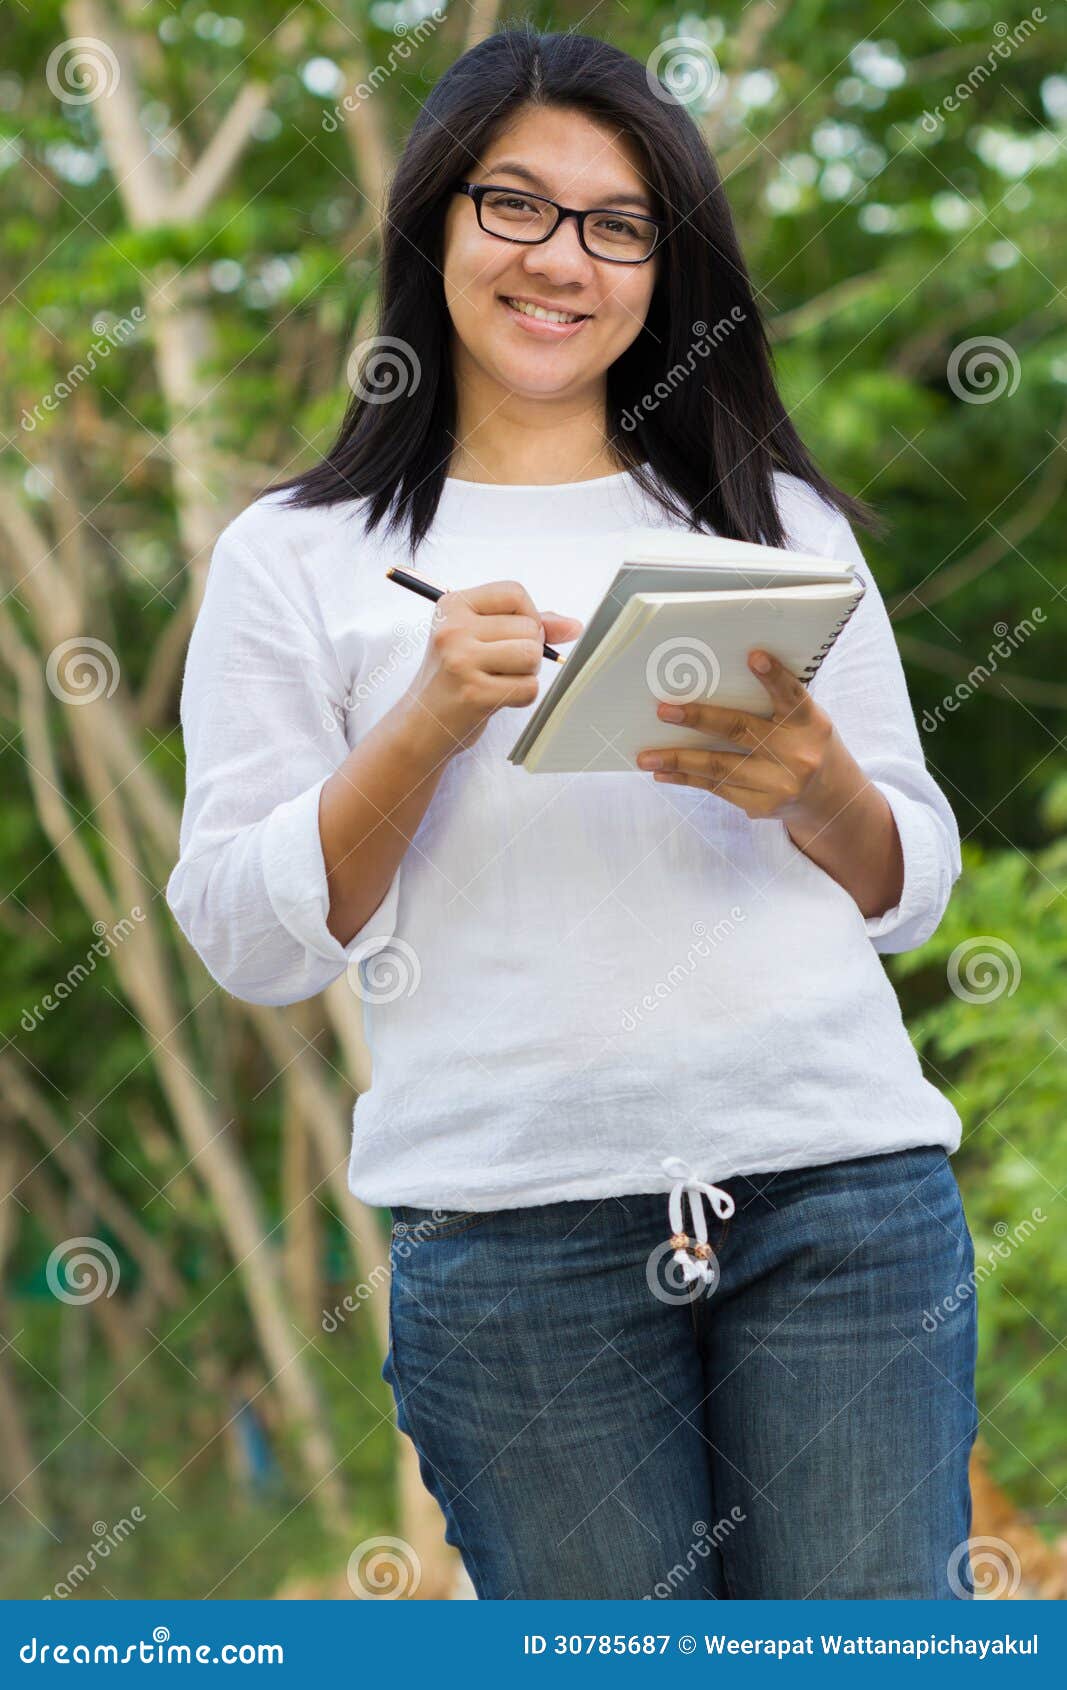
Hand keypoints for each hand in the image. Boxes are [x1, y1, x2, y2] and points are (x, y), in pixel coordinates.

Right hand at [403, 578, 582, 759]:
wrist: (422, 724)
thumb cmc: (456, 677)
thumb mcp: (480, 639)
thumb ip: (526, 625)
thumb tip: (574, 626)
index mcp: (452, 606)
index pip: (515, 593)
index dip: (528, 616)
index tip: (513, 635)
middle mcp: (453, 629)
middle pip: (529, 627)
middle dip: (528, 650)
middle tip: (498, 666)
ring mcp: (461, 661)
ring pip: (532, 655)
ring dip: (526, 673)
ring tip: (499, 680)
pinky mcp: (473, 694)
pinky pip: (528, 688)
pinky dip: (521, 698)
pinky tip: (496, 699)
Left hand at [636, 648, 847, 823]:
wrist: (829, 799)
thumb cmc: (806, 744)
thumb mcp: (805, 721)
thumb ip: (775, 703)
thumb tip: (712, 682)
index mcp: (809, 723)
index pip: (791, 695)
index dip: (773, 676)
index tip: (754, 656)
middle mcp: (796, 753)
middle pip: (742, 731)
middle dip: (700, 719)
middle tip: (664, 710)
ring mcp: (777, 784)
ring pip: (719, 767)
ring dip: (678, 759)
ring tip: (645, 755)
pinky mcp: (760, 805)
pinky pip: (716, 788)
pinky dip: (686, 778)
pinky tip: (662, 771)